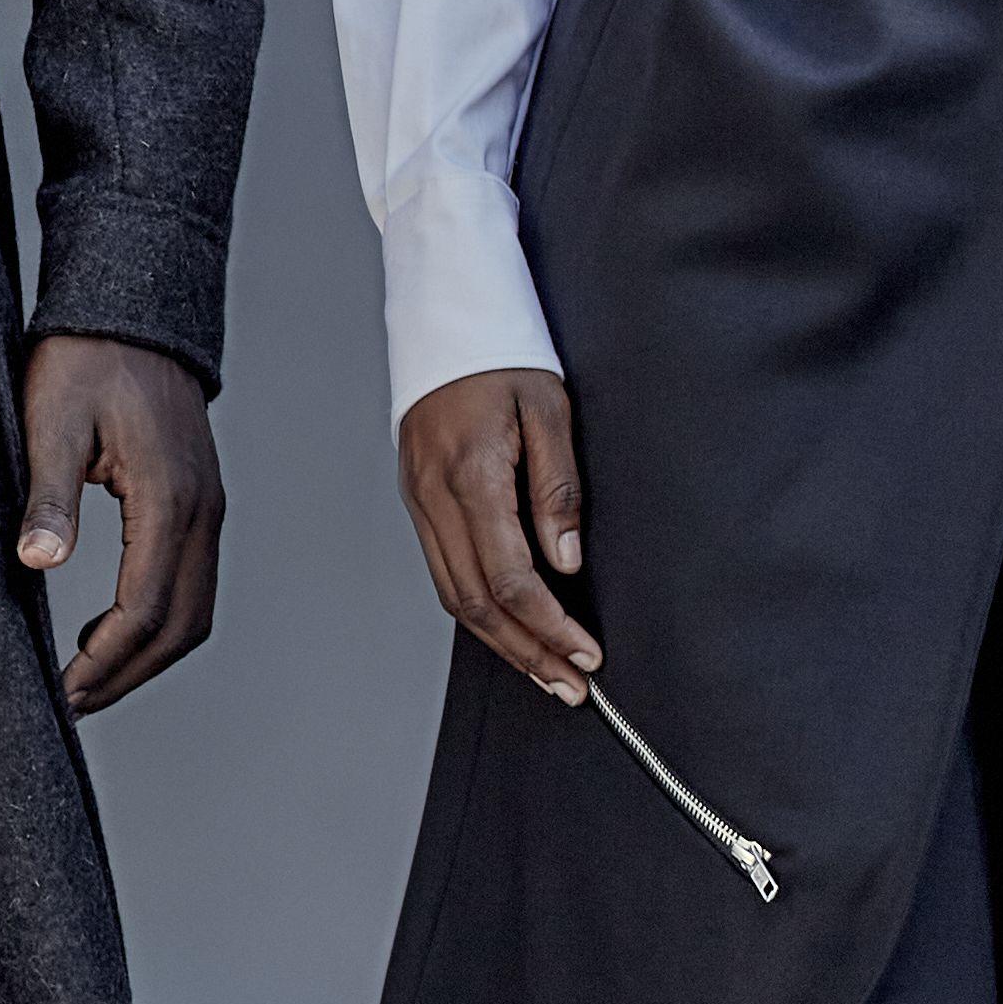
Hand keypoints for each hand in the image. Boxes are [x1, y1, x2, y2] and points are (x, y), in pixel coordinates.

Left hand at [20, 335, 227, 717]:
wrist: (130, 313)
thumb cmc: (83, 360)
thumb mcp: (49, 422)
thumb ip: (47, 495)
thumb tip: (35, 563)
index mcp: (168, 498)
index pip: (144, 610)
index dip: (104, 663)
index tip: (62, 692)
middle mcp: (202, 510)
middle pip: (181, 626)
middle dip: (128, 675)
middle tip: (72, 704)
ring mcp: (208, 507)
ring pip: (195, 611)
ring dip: (147, 655)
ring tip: (89, 680)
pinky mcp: (199, 502)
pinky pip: (191, 582)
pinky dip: (158, 622)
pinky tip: (110, 630)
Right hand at [399, 368, 600, 707]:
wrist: (445, 317)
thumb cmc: (504, 354)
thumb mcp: (550, 408)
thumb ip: (557, 489)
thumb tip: (566, 562)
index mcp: (471, 475)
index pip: (509, 577)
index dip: (549, 626)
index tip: (586, 653)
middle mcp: (434, 497)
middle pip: (475, 603)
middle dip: (526, 652)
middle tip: (570, 686)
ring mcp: (417, 501)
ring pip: (453, 596)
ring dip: (501, 642)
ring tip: (545, 671)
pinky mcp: (416, 499)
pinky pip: (442, 570)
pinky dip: (477, 609)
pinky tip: (508, 626)